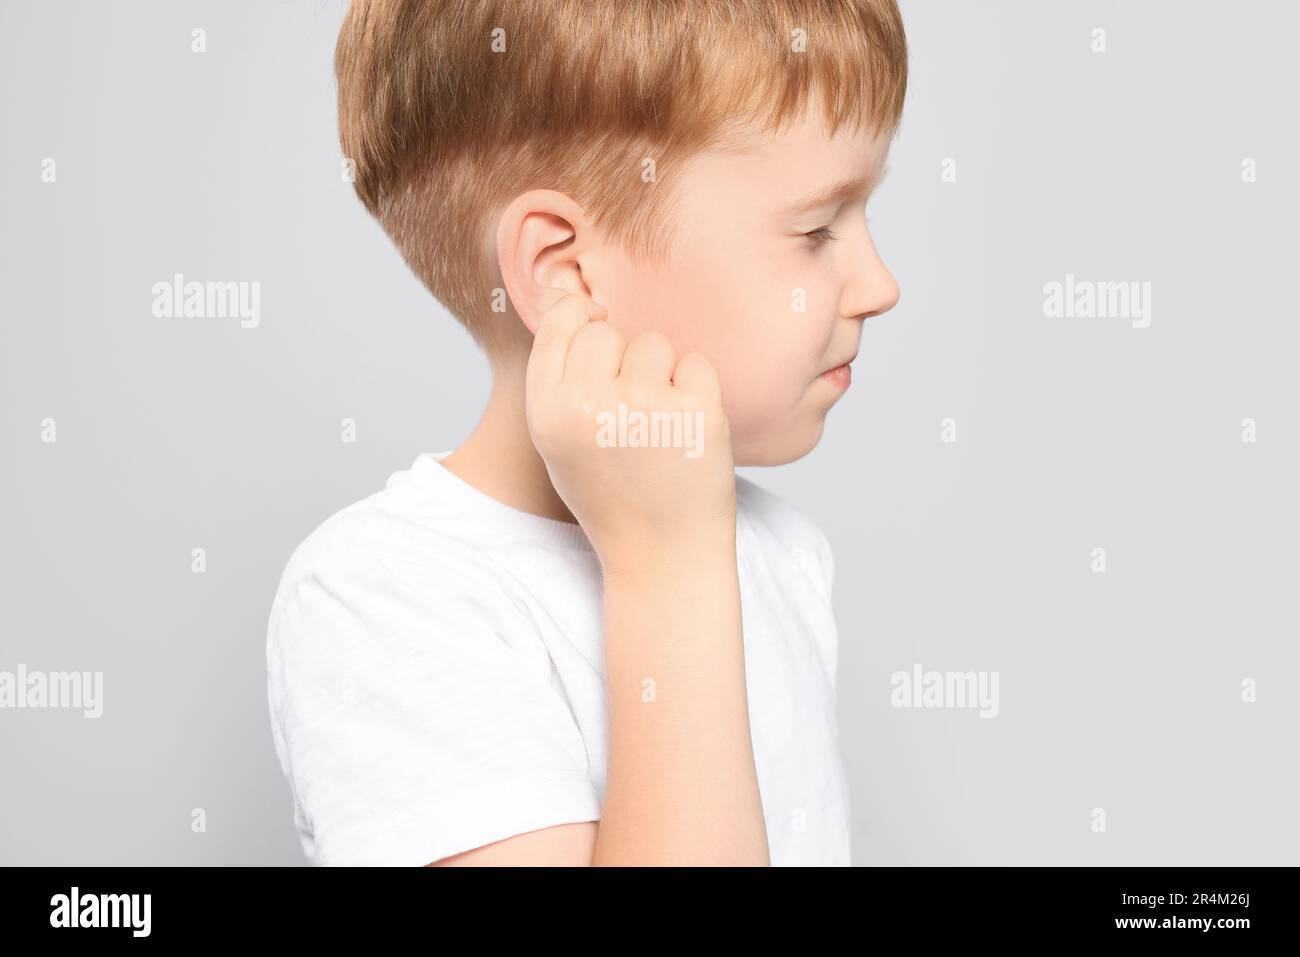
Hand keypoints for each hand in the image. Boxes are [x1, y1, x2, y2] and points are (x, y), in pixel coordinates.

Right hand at [525, 293, 735, 569]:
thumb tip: (570, 296)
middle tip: (631, 408)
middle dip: (621, 358)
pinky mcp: (696, 412)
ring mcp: (645, 407)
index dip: (581, 317)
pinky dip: (697, 389)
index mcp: (548, 412)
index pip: (561, 321)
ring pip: (654, 344)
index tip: (597, 328)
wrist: (663, 555)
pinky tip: (687, 428)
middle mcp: (590, 406)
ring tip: (659, 424)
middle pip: (606, 332)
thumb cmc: (611, 494)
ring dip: (662, 373)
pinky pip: (696, 363)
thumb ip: (558, 376)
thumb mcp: (559, 441)